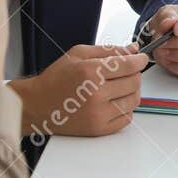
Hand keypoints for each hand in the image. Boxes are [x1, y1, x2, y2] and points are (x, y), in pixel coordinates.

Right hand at [11, 44, 148, 136]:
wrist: (37, 105)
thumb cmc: (56, 78)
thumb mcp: (78, 54)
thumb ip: (109, 50)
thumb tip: (134, 49)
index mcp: (90, 72)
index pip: (130, 65)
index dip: (140, 60)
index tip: (141, 59)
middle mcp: (95, 94)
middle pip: (134, 82)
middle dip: (133, 74)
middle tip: (124, 72)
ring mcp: (98, 114)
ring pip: (134, 100)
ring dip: (130, 92)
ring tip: (116, 88)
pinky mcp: (99, 129)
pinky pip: (127, 117)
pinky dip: (125, 109)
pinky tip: (111, 102)